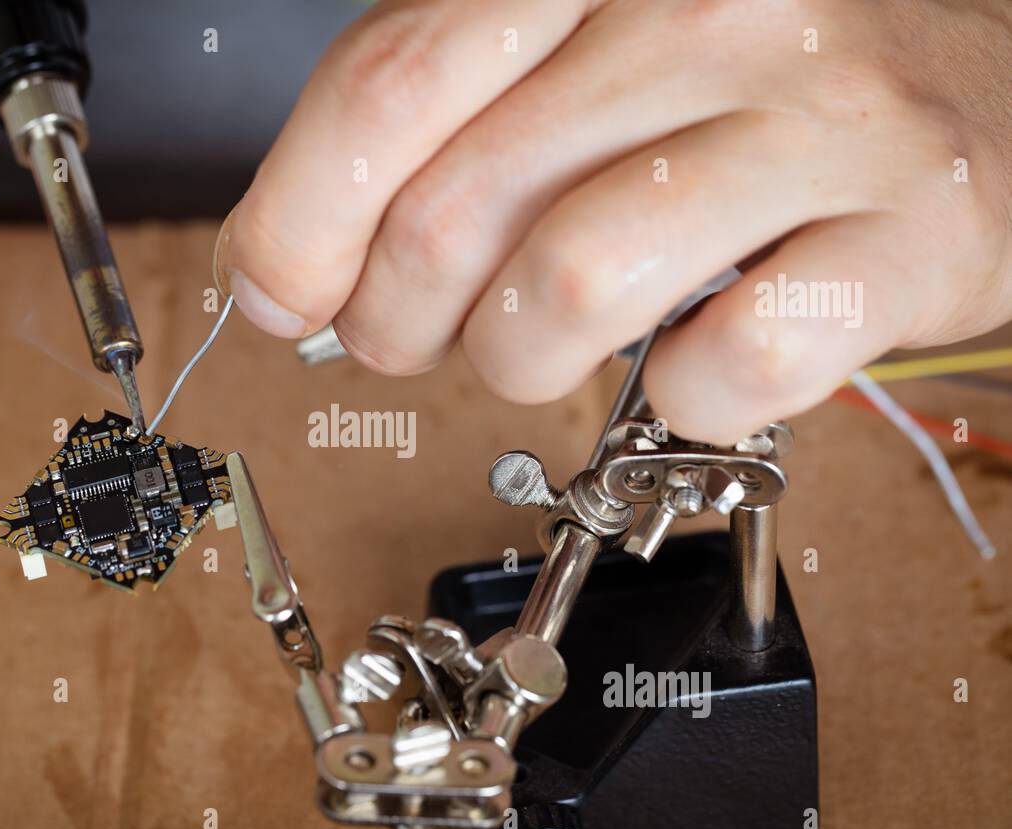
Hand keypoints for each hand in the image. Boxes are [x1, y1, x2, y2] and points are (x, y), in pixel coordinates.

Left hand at [218, 0, 1011, 444]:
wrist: (979, 84)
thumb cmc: (748, 74)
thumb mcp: (571, 46)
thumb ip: (431, 120)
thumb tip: (289, 264)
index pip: (391, 89)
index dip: (301, 220)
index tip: (278, 292)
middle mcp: (714, 9)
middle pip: (456, 210)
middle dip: (393, 317)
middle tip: (407, 335)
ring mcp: (825, 117)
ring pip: (566, 292)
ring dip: (515, 359)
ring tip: (533, 346)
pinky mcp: (914, 233)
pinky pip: (725, 368)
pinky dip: (675, 399)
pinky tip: (686, 362)